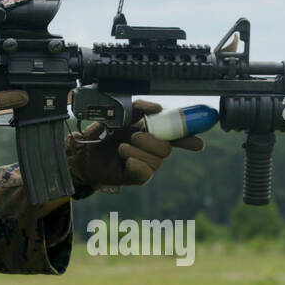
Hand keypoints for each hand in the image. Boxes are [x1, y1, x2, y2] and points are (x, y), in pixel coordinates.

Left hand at [65, 99, 203, 191]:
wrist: (85, 151)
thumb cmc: (104, 132)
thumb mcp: (123, 112)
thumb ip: (141, 107)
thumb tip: (159, 108)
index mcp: (153, 132)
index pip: (178, 135)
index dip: (190, 137)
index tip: (198, 140)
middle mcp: (152, 149)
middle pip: (167, 149)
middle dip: (150, 141)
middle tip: (133, 136)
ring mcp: (146, 164)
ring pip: (155, 161)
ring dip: (136, 151)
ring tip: (121, 148)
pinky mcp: (137, 177)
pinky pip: (145, 173)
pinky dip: (134, 164)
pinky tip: (124, 161)